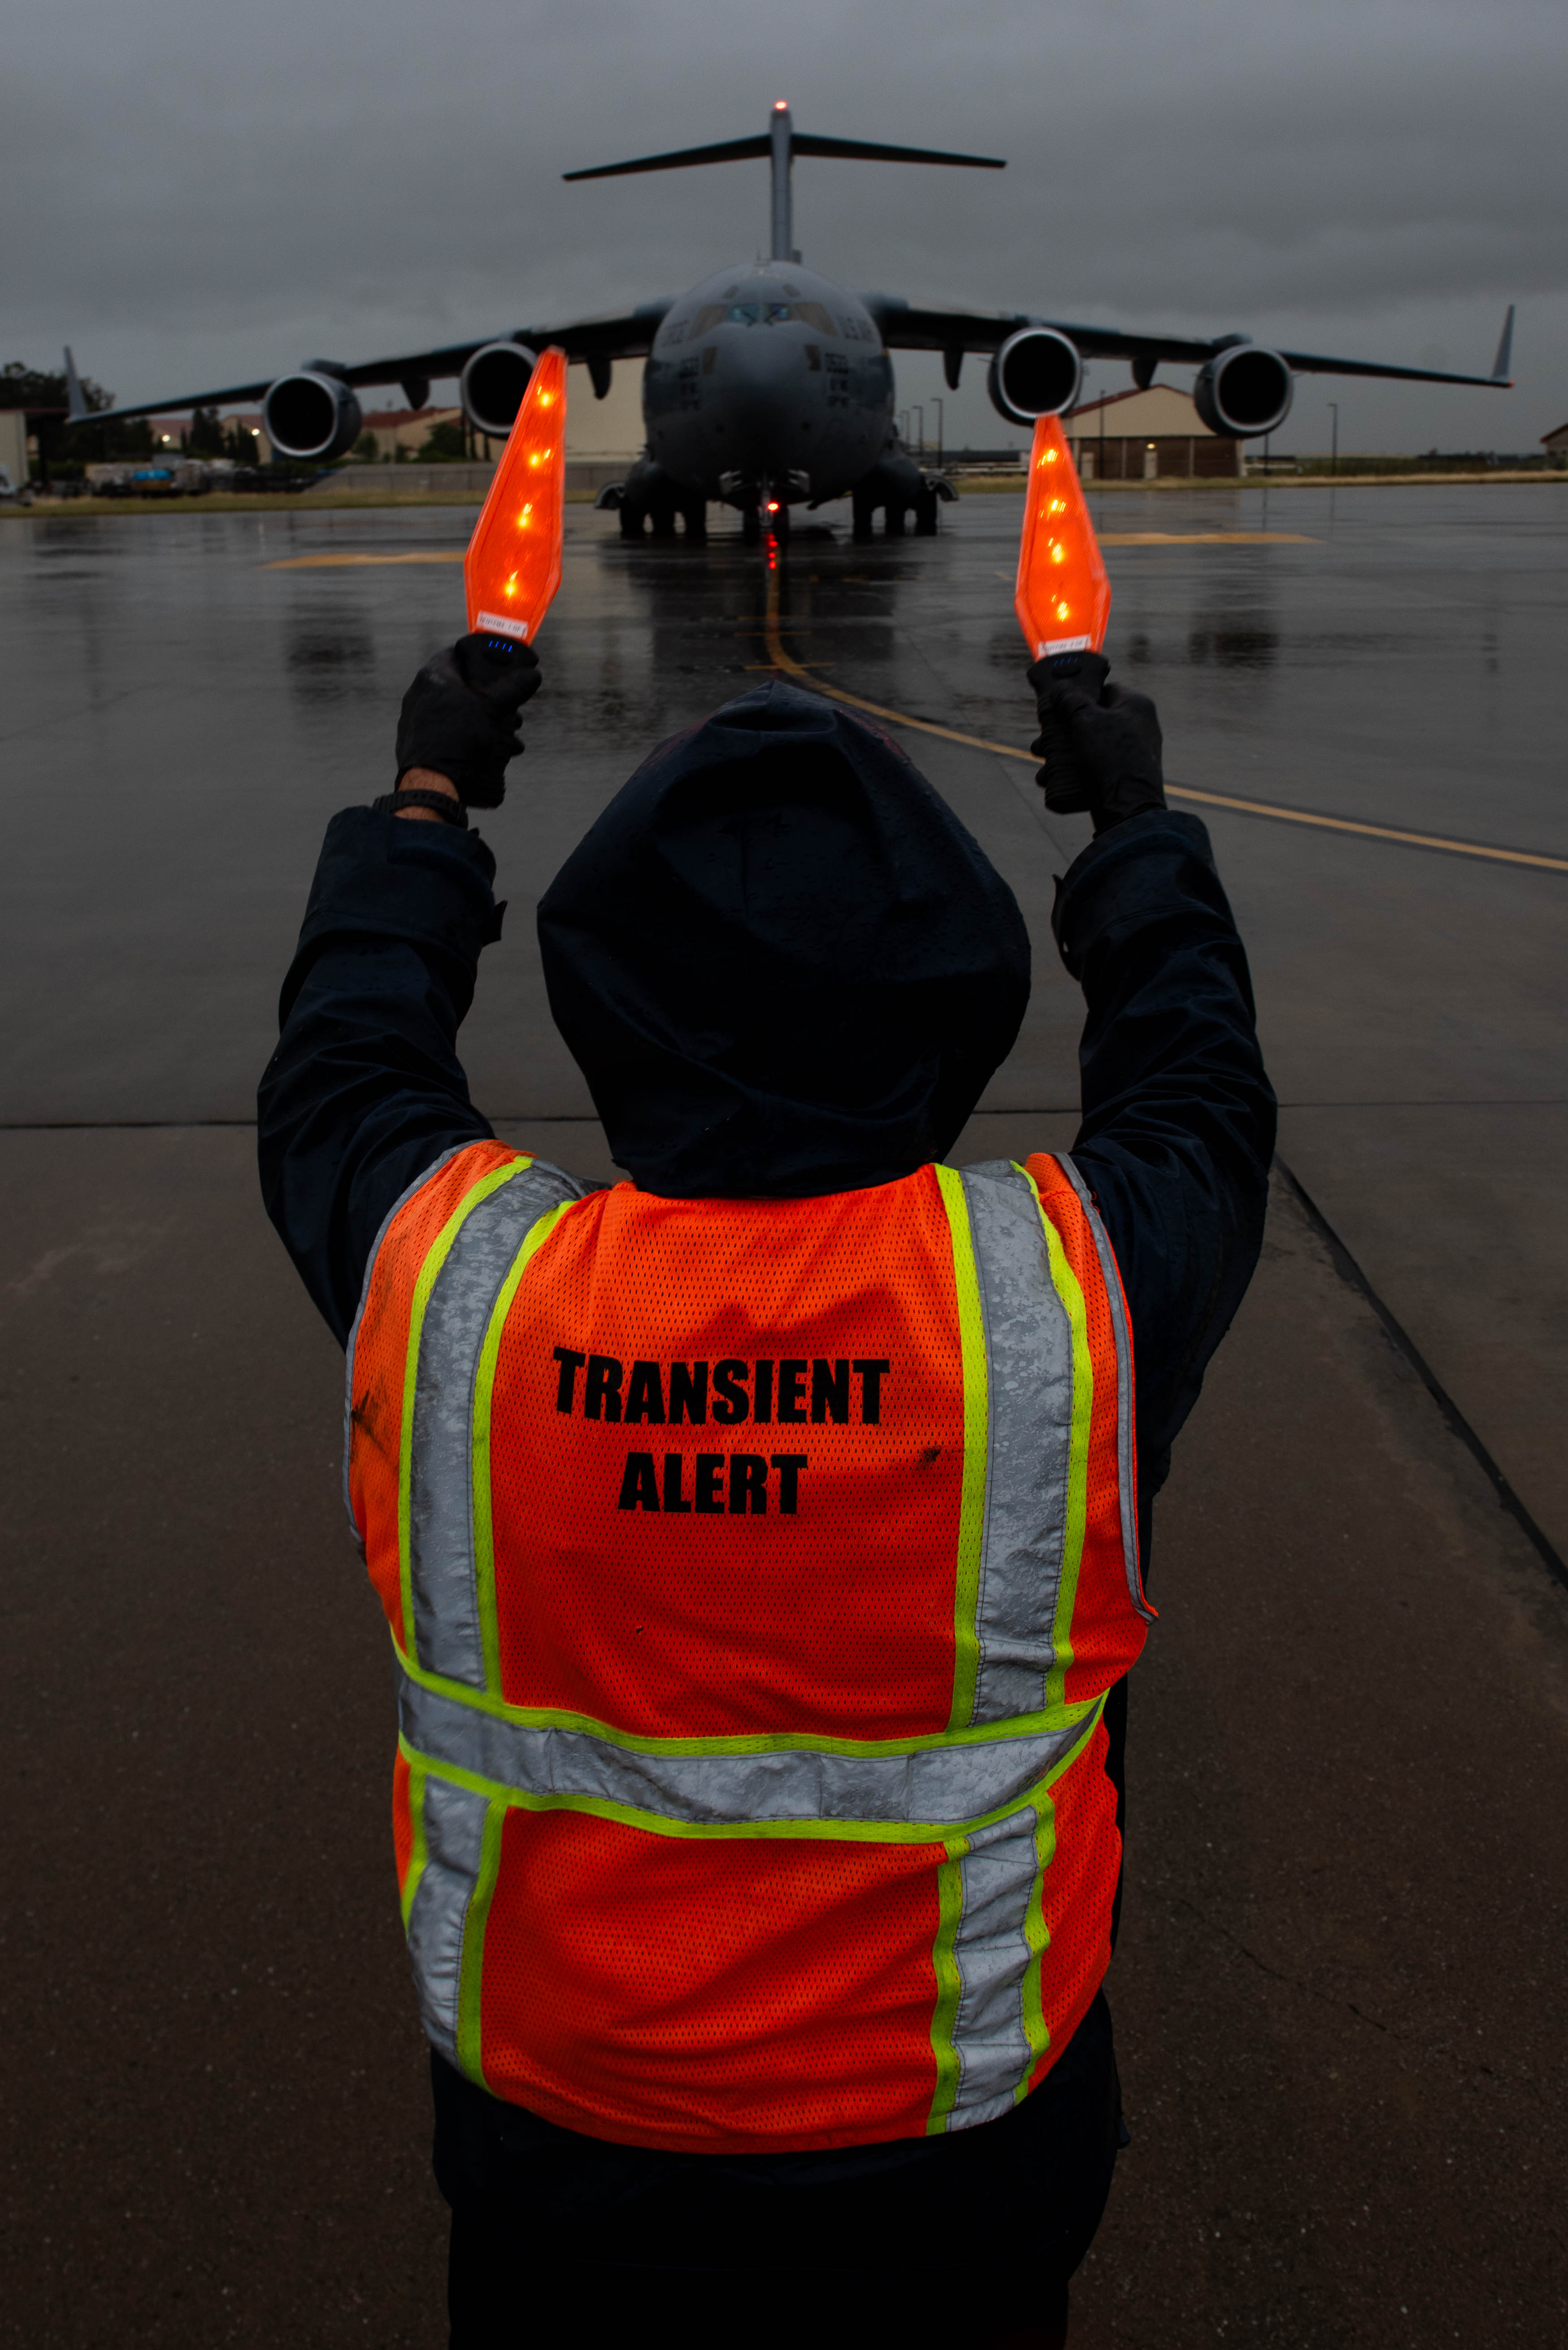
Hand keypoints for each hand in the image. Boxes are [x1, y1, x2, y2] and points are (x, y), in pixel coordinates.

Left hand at [394, 631, 541, 808]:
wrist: (432, 782)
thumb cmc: (460, 737)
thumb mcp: (493, 708)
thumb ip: (513, 688)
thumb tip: (533, 675)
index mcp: (433, 677)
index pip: (456, 654)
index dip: (479, 657)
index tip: (498, 667)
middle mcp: (420, 695)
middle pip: (462, 688)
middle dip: (492, 700)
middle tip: (512, 710)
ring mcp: (417, 722)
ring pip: (459, 715)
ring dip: (487, 724)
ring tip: (511, 740)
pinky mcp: (419, 746)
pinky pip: (450, 735)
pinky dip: (471, 740)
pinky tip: (493, 755)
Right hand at [1027, 652, 1164, 833]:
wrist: (1128, 810)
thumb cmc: (1111, 758)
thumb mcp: (1086, 720)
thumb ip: (1070, 700)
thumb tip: (1059, 687)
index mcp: (1136, 706)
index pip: (1104, 689)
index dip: (1079, 694)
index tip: (1058, 704)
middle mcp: (1137, 727)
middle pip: (1092, 719)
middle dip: (1062, 728)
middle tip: (1042, 737)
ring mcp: (1130, 753)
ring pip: (1088, 745)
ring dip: (1060, 751)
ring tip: (1041, 759)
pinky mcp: (1120, 776)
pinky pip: (1093, 766)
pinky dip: (1072, 770)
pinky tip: (1050, 777)